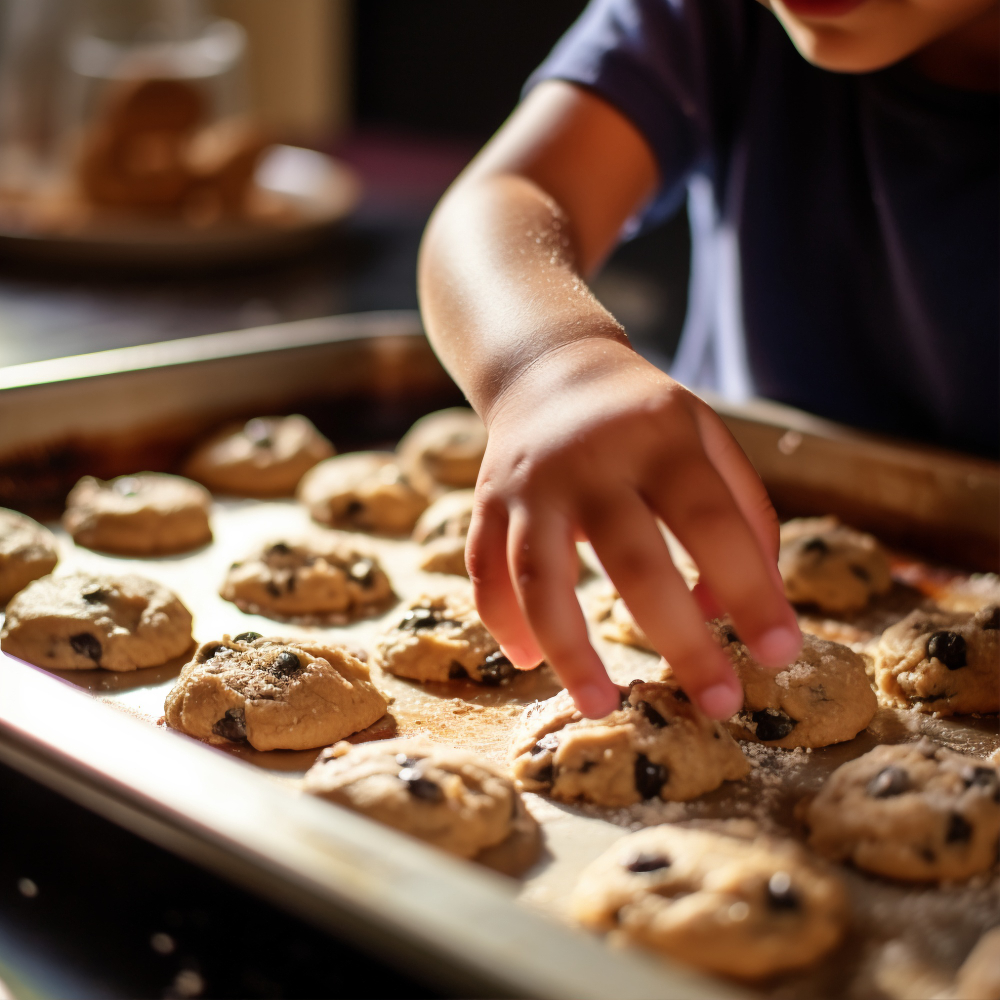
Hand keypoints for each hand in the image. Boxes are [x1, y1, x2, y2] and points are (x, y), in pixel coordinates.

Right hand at [466, 336, 801, 719]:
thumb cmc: (645, 419)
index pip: (714, 523)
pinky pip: (484, 567)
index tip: (781, 655)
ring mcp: (531, 481)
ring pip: (538, 574)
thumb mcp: (708, 440)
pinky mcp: (487, 500)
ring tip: (600, 705)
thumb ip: (744, 516)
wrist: (550, 367)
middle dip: (679, 639)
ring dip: (568, 648)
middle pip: (633, 559)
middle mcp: (592, 459)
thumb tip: (738, 610)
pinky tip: (527, 661)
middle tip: (719, 704)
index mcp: (661, 438)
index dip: (751, 591)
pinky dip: (501, 620)